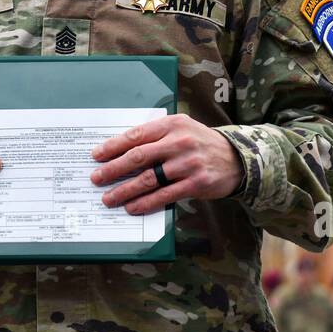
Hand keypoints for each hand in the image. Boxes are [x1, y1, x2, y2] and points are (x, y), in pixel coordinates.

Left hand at [89, 114, 240, 213]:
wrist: (236, 158)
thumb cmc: (200, 143)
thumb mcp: (181, 129)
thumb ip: (155, 136)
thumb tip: (120, 150)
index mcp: (172, 124)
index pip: (136, 135)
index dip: (113, 146)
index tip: (96, 155)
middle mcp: (179, 142)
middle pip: (138, 157)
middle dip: (113, 169)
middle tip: (97, 178)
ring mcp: (188, 164)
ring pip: (148, 179)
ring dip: (125, 190)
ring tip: (109, 198)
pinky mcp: (195, 184)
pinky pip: (164, 195)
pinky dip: (145, 203)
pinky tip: (132, 207)